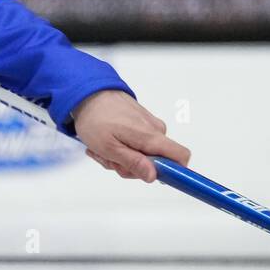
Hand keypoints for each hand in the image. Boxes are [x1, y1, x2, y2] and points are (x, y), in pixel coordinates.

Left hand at [72, 89, 190, 182]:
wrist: (88, 93)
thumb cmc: (95, 119)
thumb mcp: (109, 147)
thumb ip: (133, 162)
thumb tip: (154, 176)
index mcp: (151, 137)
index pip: (181, 156)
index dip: (172, 171)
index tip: (148, 175)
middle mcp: (156, 130)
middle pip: (156, 162)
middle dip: (131, 167)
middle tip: (109, 158)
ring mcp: (149, 126)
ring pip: (144, 154)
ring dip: (122, 158)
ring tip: (103, 148)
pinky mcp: (142, 123)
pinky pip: (138, 144)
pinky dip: (122, 147)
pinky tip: (107, 142)